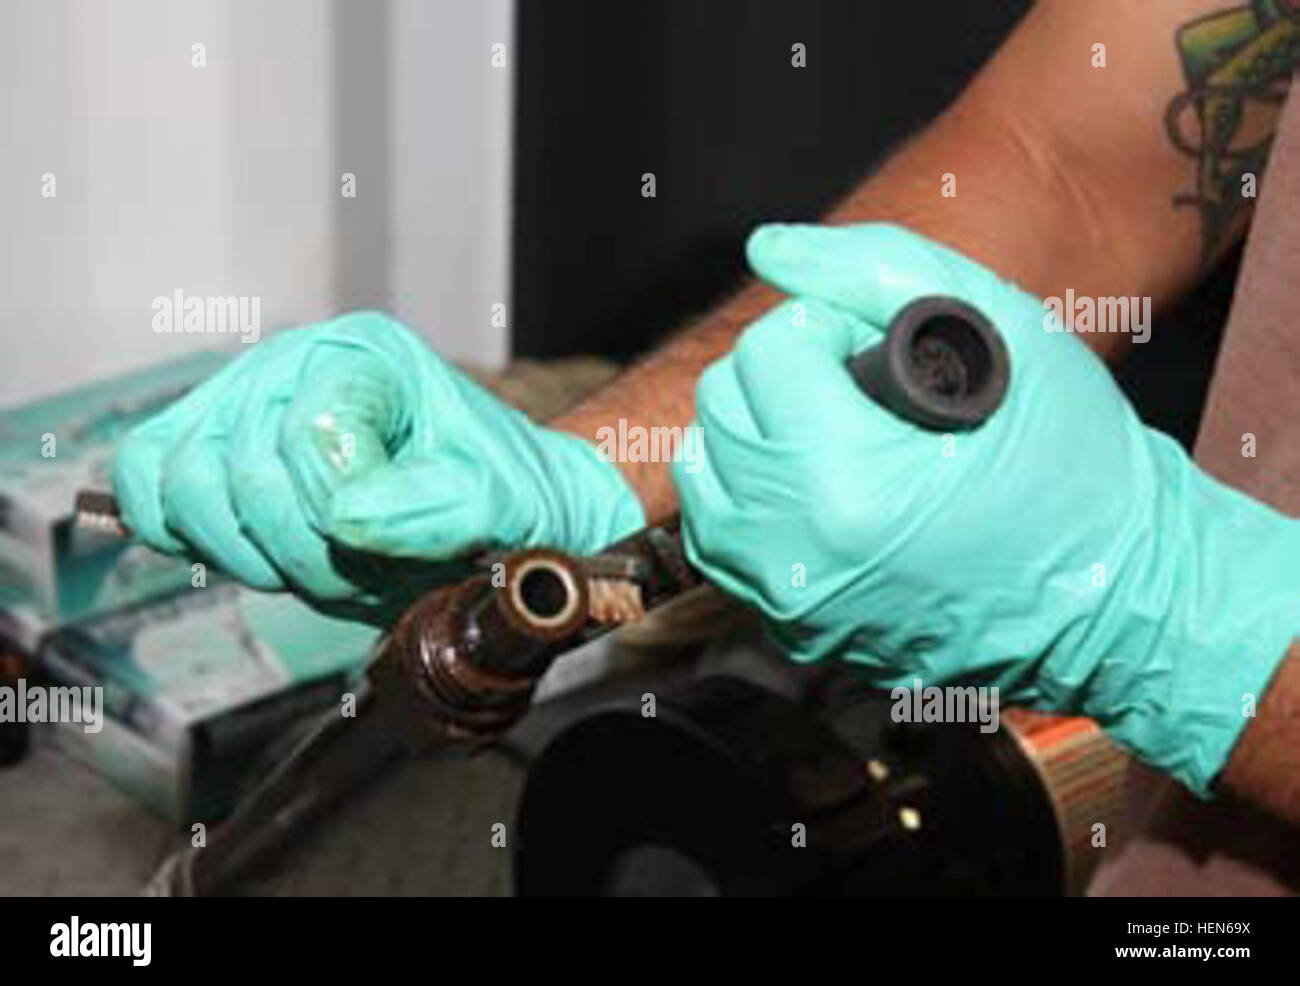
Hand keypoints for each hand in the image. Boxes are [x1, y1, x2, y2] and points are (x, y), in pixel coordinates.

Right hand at [114, 311, 643, 612]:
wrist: (492, 510)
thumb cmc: (501, 494)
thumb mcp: (501, 503)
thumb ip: (438, 507)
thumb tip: (345, 517)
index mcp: (369, 357)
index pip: (309, 437)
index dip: (341, 516)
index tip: (394, 545)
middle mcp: (294, 363)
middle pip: (242, 473)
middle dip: (305, 551)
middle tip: (364, 570)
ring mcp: (242, 400)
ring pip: (185, 487)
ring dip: (254, 555)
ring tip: (321, 565)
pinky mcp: (207, 444)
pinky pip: (148, 486)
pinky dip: (191, 536)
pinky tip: (257, 554)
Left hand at [675, 223, 1299, 793]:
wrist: (1113, 601)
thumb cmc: (1076, 464)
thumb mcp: (1000, 332)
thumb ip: (873, 269)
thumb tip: (769, 247)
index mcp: (845, 481)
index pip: (766, 350)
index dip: (821, 326)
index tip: (872, 344)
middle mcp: (797, 553)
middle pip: (722, 405)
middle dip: (780, 370)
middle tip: (852, 380)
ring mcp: (789, 601)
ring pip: (705, 472)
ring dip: (755, 430)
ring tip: (828, 427)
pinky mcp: (792, 628)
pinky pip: (721, 540)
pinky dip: (751, 496)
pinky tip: (810, 480)